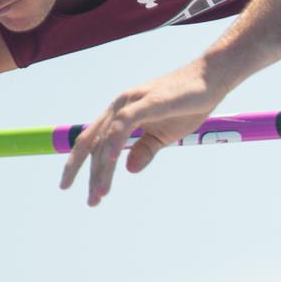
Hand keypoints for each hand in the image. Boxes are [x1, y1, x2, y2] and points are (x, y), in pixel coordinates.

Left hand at [60, 60, 227, 205]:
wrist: (210, 80)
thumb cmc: (188, 105)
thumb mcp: (164, 136)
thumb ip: (145, 150)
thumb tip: (128, 170)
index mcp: (120, 114)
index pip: (91, 140)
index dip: (77, 163)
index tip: (69, 186)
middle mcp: (119, 106)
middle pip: (92, 141)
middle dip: (87, 174)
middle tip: (91, 201)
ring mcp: (131, 102)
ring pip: (106, 137)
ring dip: (101, 168)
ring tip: (101, 193)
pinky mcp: (147, 101)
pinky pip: (124, 123)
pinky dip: (114, 142)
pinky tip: (111, 161)